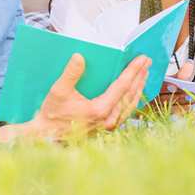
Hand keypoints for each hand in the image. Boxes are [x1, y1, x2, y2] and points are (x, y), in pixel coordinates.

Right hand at [5, 53, 150, 140]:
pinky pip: (125, 112)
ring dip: (139, 87)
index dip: (134, 70)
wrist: (47, 137)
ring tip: (144, 73)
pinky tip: (134, 92)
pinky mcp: (107, 129)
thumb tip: (79, 57)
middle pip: (130, 94)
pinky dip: (132, 99)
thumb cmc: (52, 115)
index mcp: (100, 109)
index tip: (142, 59)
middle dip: (140, 76)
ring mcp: (109, 126)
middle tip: (147, 61)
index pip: (123, 86)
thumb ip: (70, 74)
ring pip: (130, 104)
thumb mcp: (58, 91)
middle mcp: (108, 119)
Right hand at [151, 60, 194, 114]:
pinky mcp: (164, 116)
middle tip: (190, 96)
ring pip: (169, 109)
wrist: (166, 100)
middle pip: (164, 99)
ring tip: (194, 105)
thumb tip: (189, 64)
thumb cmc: (171, 86)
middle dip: (178, 98)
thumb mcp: (176, 79)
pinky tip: (192, 111)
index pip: (158, 87)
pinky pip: (173, 116)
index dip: (166, 87)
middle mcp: (155, 98)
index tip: (174, 87)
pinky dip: (184, 114)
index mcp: (156, 86)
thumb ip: (182, 73)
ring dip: (182, 107)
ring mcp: (158, 108)